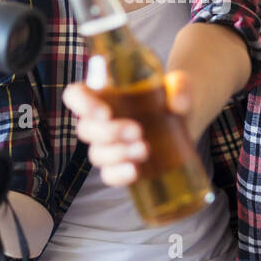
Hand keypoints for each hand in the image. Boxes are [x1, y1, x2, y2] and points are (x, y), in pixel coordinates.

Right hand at [63, 72, 193, 186]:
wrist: (185, 122)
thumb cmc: (172, 96)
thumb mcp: (178, 85)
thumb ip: (180, 86)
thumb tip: (178, 104)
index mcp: (102, 94)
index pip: (76, 96)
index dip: (82, 104)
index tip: (105, 112)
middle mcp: (99, 121)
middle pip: (86, 129)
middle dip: (109, 133)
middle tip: (137, 130)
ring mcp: (107, 146)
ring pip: (97, 155)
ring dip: (117, 154)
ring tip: (145, 150)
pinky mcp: (121, 166)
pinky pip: (109, 175)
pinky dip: (119, 175)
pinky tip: (135, 172)